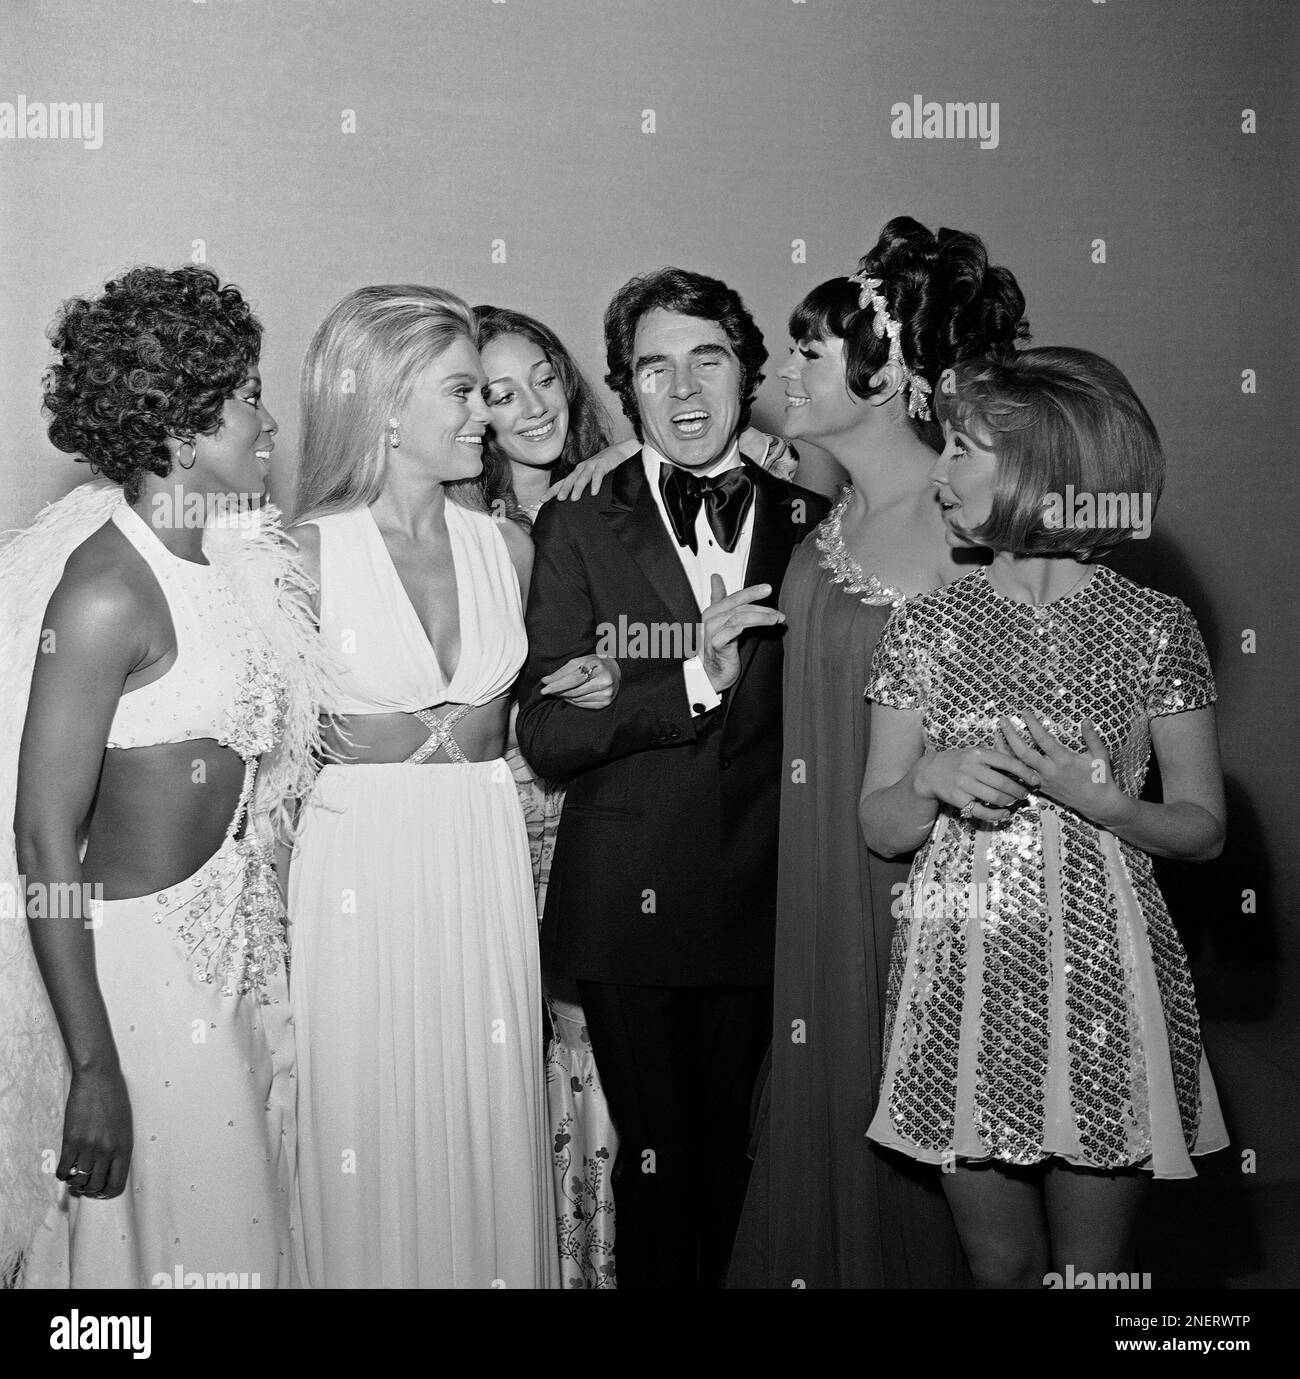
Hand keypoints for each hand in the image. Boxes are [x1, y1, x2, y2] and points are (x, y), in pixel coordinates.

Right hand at [59, 1065, 131, 1199]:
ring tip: (75, 1176)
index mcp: (124, 1146)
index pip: (116, 1183)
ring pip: (79, 1180)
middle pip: (96, 1185)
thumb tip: (107, 1167)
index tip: (101, 1190)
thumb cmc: (114, 1098)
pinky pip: (64, 1169)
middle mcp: (107, 1150)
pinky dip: (63, 1174)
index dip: (107, 1191)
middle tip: (85, 1185)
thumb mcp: (124, 1125)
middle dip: (90, 1189)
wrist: (99, 1077)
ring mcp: (89, 1146)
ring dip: (75, 1183)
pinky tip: (65, 1169)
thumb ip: (117, 1146)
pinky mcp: (71, 1140)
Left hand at [540, 654, 620, 708]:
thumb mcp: (579, 661)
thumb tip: (545, 681)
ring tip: (559, 691)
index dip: (557, 685)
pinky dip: (573, 701)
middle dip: (559, 691)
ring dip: (565, 696)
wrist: (616, 670)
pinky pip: (583, 704)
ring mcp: (606, 693)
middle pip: (574, 691)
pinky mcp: (605, 702)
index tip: (544, 689)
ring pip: (577, 699)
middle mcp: (604, 681)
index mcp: (598, 666)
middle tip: (549, 690)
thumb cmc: (595, 663)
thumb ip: (562, 671)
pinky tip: (570, 696)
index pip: (573, 679)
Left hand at [542, 443, 634, 501]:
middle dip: (563, 490)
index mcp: (577, 473)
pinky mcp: (603, 465)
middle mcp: (581, 469)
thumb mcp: (591, 477)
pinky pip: (598, 475)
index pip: (561, 483)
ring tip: (574, 499)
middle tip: (559, 500)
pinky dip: (596, 483)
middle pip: (569, 480)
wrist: (619, 453)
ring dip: (577, 488)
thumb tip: (574, 503)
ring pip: (582, 478)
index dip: (552, 491)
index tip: (542, 500)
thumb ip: (584, 488)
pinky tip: (594, 492)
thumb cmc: (603, 468)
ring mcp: (592, 466)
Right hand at [699, 575, 784, 692]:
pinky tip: (761, 625)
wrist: (709, 675)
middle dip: (761, 606)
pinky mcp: (717, 645)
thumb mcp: (720, 622)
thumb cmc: (717, 648)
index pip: (734, 597)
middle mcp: (711, 619)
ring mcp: (712, 631)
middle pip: (738, 606)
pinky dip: (747, 625)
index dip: (751, 592)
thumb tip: (716, 577)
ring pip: (739, 617)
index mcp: (712, 611)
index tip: (768, 588)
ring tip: (776, 619)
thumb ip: (720, 599)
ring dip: (761, 617)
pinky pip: (733, 631)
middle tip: (778, 611)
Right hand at [914, 742, 1037, 824]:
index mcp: (978, 753)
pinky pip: (982, 811)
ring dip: (1009, 801)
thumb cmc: (959, 762)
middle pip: (1003, 782)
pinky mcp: (959, 799)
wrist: (930, 772)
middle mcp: (971, 768)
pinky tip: (1005, 814)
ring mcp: (963, 784)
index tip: (1036, 780)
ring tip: (1014, 801)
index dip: (1025, 772)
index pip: (1007, 762)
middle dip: (1018, 790)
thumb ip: (995, 758)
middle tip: (1025, 794)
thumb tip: (1023, 767)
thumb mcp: (974, 753)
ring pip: (995, 797)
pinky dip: (997, 815)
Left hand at [999, 712, 1124, 822]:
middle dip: (1010, 735)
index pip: (1043, 740)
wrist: (1097, 804)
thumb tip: (1086, 720)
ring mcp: (1042, 780)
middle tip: (1002, 720)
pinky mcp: (1040, 787)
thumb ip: (1092, 737)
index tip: (1024, 711)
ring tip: (996, 733)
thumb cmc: (1100, 778)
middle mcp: (1049, 771)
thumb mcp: (1100, 756)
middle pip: (1023, 752)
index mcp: (1064, 761)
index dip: (1032, 724)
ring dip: (1005, 749)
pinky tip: (1002, 752)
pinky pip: (1019, 774)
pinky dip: (1009, 763)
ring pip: (1017, 766)